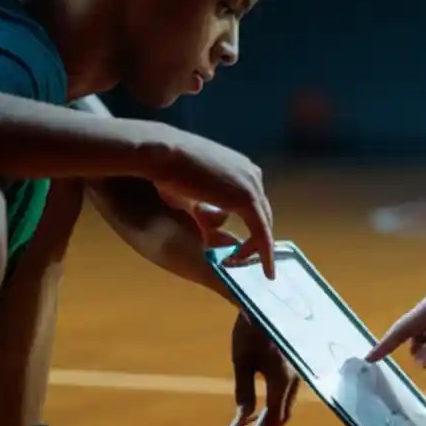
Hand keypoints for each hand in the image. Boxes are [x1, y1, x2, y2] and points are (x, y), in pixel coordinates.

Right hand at [141, 123, 274, 276]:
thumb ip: (203, 207)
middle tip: (245, 261)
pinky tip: (265, 271)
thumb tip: (206, 221)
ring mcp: (251, 184)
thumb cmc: (166, 169)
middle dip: (256, 239)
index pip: (252, 202)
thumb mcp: (189, 192)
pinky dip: (264, 253)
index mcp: (239, 168)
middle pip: (262, 214)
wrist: (160, 153)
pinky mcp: (247, 198)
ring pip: (263, 224)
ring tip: (243, 266)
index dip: (250, 226)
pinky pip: (261, 232)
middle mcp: (250, 174)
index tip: (242, 246)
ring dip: (256, 248)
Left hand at [228, 311, 299, 425]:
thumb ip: (243, 393)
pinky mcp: (297, 365)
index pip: (272, 417)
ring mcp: (299, 370)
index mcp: (282, 376)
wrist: (267, 298)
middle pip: (282, 415)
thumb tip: (239, 424)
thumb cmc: (249, 327)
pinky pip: (287, 393)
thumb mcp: (241, 360)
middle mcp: (296, 376)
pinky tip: (256, 411)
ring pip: (286, 405)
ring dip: (267, 420)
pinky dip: (272, 405)